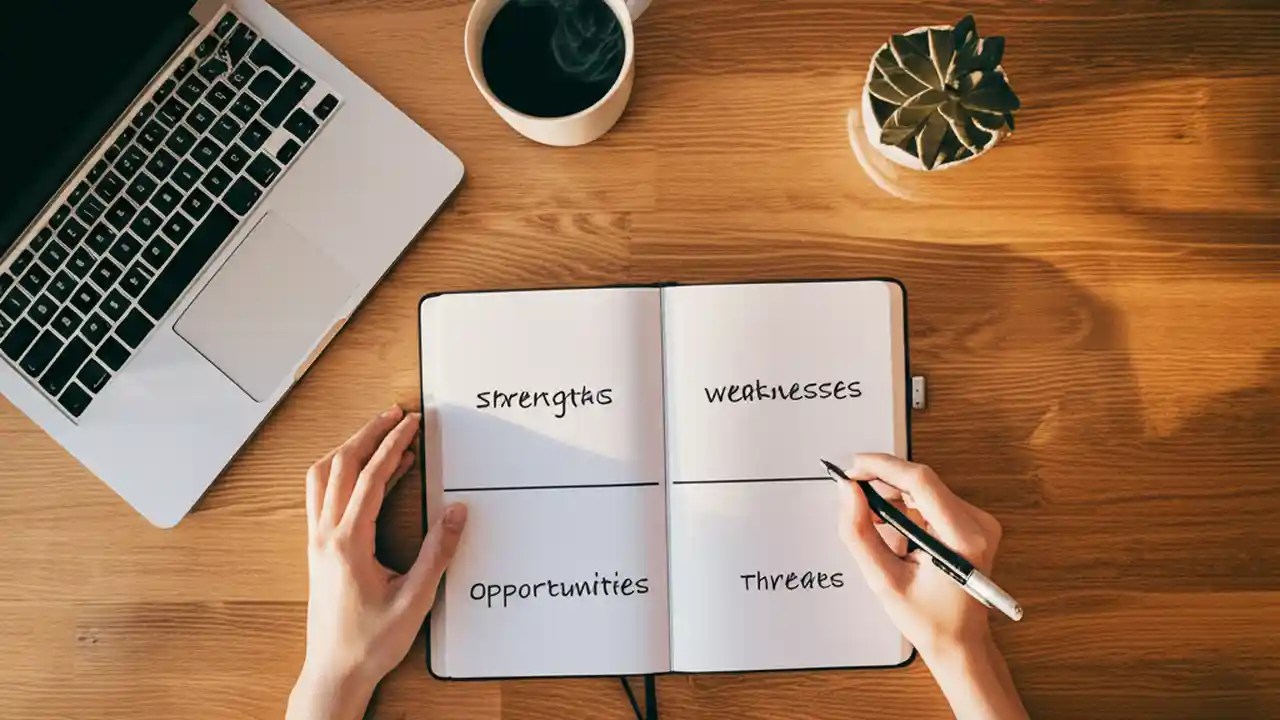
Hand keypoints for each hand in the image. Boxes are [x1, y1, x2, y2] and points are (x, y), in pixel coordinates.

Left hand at [287, 406, 468, 719]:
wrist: (334, 672)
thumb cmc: (370, 642)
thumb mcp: (415, 599)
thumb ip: (437, 553)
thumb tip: (455, 513)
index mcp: (347, 542)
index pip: (370, 476)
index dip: (393, 444)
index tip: (411, 422)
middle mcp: (325, 535)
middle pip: (341, 465)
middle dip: (369, 433)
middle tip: (395, 414)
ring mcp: (317, 541)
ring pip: (323, 476)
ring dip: (350, 449)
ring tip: (380, 436)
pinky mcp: (318, 549)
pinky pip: (323, 495)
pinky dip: (343, 472)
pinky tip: (366, 476)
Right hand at [837, 453, 1025, 719]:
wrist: (960, 642)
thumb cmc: (929, 619)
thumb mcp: (884, 580)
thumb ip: (859, 533)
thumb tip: (847, 492)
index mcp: (962, 538)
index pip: (920, 481)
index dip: (882, 467)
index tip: (852, 468)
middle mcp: (978, 524)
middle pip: (922, 482)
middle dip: (883, 482)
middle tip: (852, 494)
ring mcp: (978, 522)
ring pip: (925, 489)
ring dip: (893, 498)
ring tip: (872, 524)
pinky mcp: (972, 524)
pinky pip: (932, 501)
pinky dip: (907, 508)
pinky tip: (891, 531)